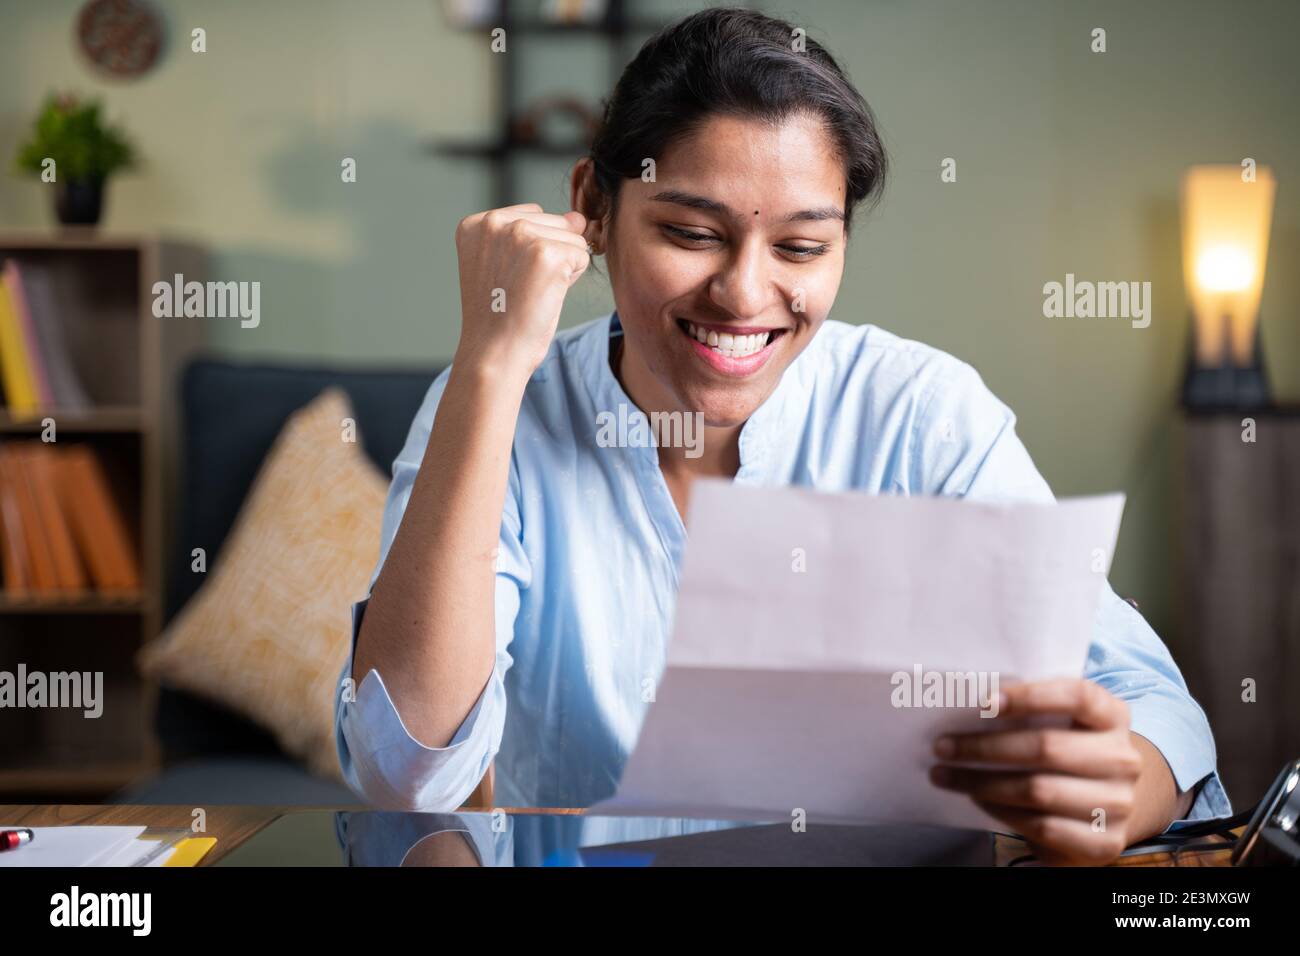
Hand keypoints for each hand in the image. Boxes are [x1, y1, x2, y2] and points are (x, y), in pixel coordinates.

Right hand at [453, 202, 590, 378]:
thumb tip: (578, 217)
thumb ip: (539, 233)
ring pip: (572, 237)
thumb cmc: (501, 316)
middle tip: (522, 288)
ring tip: (531, 291)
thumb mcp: (507, 264)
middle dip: (549, 256)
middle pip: (555, 222)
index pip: (532, 217)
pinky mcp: (547, 253)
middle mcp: (495, 222)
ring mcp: (521, 235)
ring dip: (562, 268)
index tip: (509, 278)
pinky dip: (572, 279)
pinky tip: (544, 295)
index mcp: (476, 223)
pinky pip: (582, 254)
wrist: (495, 353)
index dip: (532, 252)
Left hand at [928, 677, 1143, 864]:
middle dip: (985, 747)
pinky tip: (978, 799)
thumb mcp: (1063, 723)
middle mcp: (1123, 758)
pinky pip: (1042, 825)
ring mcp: (1117, 803)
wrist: (1108, 803)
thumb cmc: (1069, 750)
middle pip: (1046, 747)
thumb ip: (1031, 711)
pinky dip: (1002, 812)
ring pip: (1038, 790)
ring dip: (982, 783)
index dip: (1031, 696)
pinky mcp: (1104, 842)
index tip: (985, 701)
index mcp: (1112, 716)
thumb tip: (966, 702)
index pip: (1077, 696)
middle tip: (943, 746)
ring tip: (947, 775)